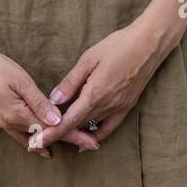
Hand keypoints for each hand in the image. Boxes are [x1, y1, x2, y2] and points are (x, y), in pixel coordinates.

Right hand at [0, 48, 101, 157]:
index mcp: (19, 115)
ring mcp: (3, 123)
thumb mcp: (21, 81)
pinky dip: (33, 142)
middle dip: (68, 140)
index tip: (92, 142)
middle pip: (45, 136)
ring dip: (52, 142)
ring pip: (33, 139)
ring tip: (72, 145)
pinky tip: (41, 146)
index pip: (52, 129)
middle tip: (90, 145)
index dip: (74, 135)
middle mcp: (11, 124)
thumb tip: (58, 120)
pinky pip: (20, 136)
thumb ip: (39, 102)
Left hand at [34, 22, 176, 152]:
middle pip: (78, 126)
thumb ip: (70, 82)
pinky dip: (96, 136)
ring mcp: (119, 108)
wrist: (149, 44)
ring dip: (74, 133)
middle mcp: (107, 105)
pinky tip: (86, 141)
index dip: (52, 133)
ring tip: (56, 137)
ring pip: (91, 127)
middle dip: (58, 133)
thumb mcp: (88, 60)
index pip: (69, 121)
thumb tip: (52, 100)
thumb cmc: (117, 46)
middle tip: (39, 139)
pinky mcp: (127, 107)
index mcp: (94, 94)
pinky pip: (109, 127)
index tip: (38, 141)